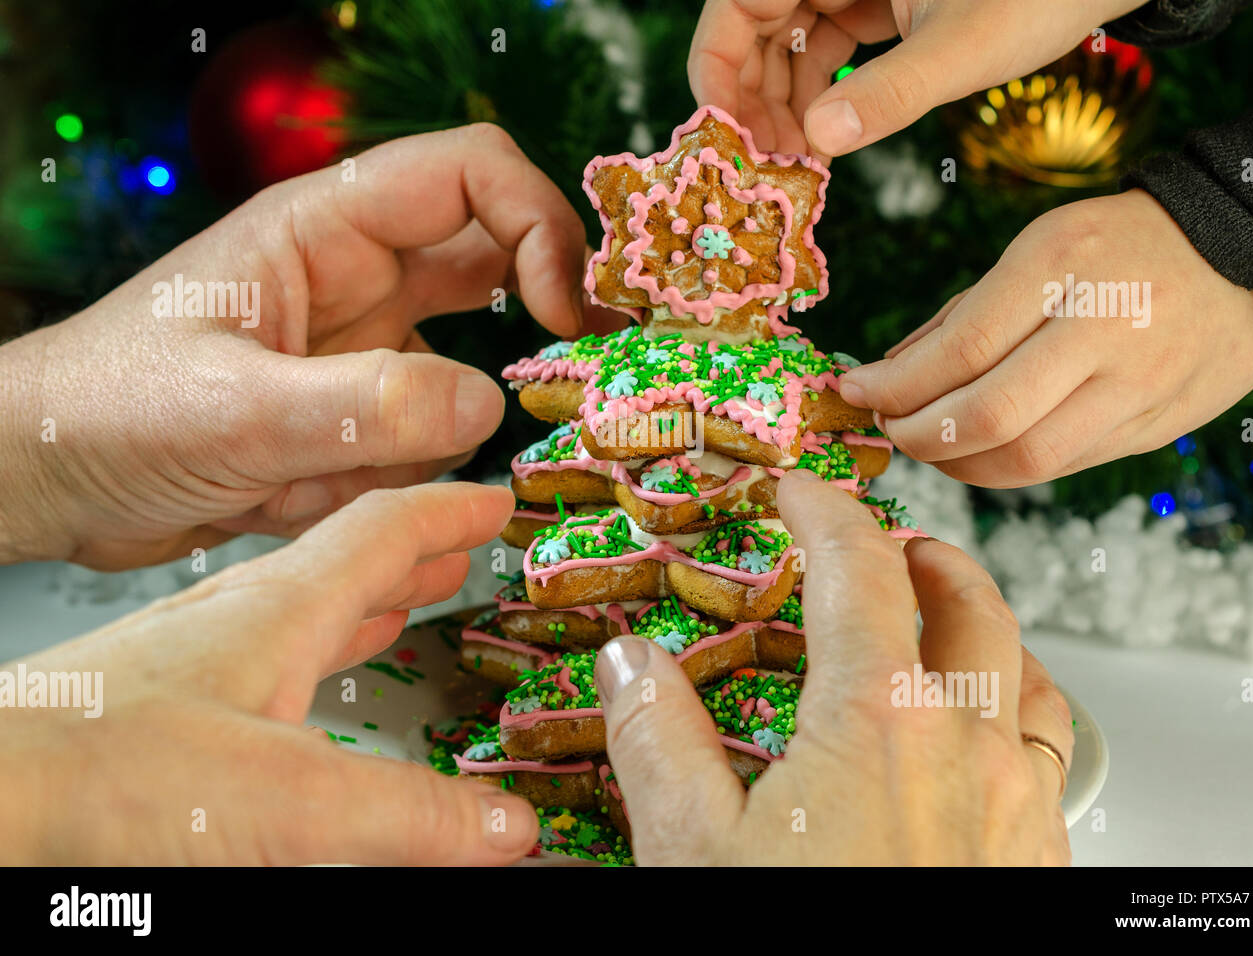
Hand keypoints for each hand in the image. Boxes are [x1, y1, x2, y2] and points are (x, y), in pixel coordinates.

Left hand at [0, 124, 619, 568]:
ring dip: (432, 438)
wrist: (43, 482)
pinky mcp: (355, 421)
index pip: (472, 175)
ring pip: (465, 377)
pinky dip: (393, 484)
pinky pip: (424, 446)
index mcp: (326, 230)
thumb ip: (365, 407)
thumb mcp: (234, 410)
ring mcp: (362, 353)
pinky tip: (298, 499)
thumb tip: (490, 406)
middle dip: (538, 315)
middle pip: (495, 262)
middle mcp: (359, 280)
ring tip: (334, 476)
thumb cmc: (105, 413)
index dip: (539, 227)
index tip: (563, 313)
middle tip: (578, 375)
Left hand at [0, 482, 539, 864]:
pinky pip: (262, 661)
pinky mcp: (160, 708)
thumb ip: (412, 815)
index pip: (383, 531)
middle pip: (345, 564)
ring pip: (301, 611)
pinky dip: (308, 656)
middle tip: (457, 548)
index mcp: (281, 610)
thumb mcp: (292, 800)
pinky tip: (300, 684)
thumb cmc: (105, 771)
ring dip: (362, 601)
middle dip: (413, 555)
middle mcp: (238, 622)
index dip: (447, 513)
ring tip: (399, 603)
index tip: (494, 498)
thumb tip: (509, 830)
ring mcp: (194, 662)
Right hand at [594, 469, 1072, 864]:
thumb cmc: (801, 940)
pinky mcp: (1040, 853)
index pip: (859, 568)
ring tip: (949, 618)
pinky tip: (992, 729)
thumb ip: (657, 739)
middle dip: (922, 554)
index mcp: (880, 716)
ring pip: (1023, 668)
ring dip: (983, 623)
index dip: (825, 511)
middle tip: (888, 541)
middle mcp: (966, 742)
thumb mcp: (693, 850)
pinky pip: (1048, 745)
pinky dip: (1019, 702)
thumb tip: (630, 665)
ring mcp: (1015, 798)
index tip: (801, 489)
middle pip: (966, 600)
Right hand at [688, 0, 1143, 157]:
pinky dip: (818, 91)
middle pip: (754, 23)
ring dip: (782, 101)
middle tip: (763, 164)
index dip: (716, 66)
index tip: (720, 131)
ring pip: (786, 38)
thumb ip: (890, 95)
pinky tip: (826, 139)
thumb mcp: (964, 50)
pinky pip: (824, 43)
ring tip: (795, 163)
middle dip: (751, 94)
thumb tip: (818, 144)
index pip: (738, 1)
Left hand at [837, 190, 1252, 486]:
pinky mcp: (1156, 427)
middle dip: (918, 433)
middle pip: (988, 417)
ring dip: (957, 465)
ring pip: (1027, 459)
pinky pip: (1065, 466)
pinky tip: (979, 452)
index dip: (896, 385)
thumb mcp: (1038, 247)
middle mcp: (1102, 332)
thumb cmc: (1122, 245)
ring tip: (927, 444)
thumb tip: (891, 371)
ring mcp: (1136, 388)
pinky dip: (1007, 467)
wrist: (1251, 253)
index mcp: (1063, 269)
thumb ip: (964, 314)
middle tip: (888, 425)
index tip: (855, 389)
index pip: (960, 351)